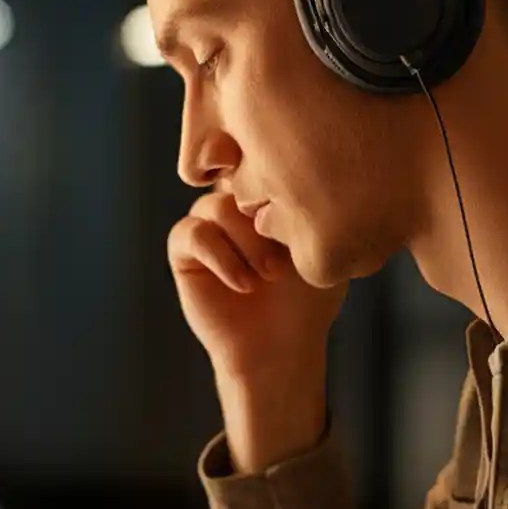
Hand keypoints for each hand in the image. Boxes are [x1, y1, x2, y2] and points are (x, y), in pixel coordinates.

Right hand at [168, 193, 345, 470]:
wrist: (280, 347)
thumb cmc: (307, 300)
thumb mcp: (322, 246)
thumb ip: (311, 206)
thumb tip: (305, 171)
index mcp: (265, 196)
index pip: (260, 161)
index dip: (276, 179)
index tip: (297, 218)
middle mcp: (233, 205)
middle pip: (237, 178)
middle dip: (265, 214)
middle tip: (289, 255)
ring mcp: (207, 226)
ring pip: (215, 207)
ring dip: (247, 241)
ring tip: (270, 274)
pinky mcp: (185, 252)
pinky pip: (191, 233)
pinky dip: (221, 257)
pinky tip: (245, 285)